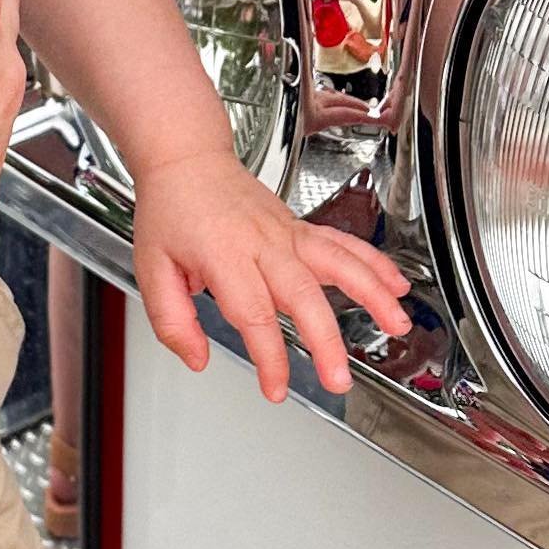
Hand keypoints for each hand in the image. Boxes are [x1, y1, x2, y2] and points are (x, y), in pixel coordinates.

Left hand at [131, 141, 411, 400]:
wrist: (186, 159)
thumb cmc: (171, 210)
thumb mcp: (151, 270)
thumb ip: (172, 321)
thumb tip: (198, 358)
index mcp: (224, 255)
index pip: (253, 314)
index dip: (270, 357)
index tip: (276, 389)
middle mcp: (262, 243)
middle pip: (304, 295)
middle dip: (326, 342)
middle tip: (338, 380)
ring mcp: (286, 233)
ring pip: (338, 262)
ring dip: (372, 294)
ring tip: (397, 324)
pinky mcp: (298, 229)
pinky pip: (343, 244)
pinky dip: (374, 262)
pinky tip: (396, 284)